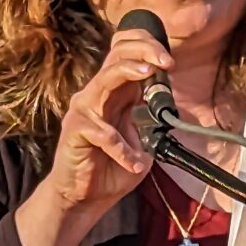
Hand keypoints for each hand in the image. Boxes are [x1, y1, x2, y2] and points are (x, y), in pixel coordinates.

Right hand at [43, 26, 173, 210]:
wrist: (84, 198)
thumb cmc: (111, 169)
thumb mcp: (141, 140)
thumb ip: (149, 118)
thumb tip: (170, 102)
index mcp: (113, 93)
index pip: (125, 54)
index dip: (146, 48)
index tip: (170, 62)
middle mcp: (96, 95)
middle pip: (117, 56)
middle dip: (144, 51)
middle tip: (167, 62)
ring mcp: (83, 110)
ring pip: (106, 79)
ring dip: (130, 72)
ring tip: (150, 74)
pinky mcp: (75, 130)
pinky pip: (102, 132)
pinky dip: (122, 147)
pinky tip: (134, 162)